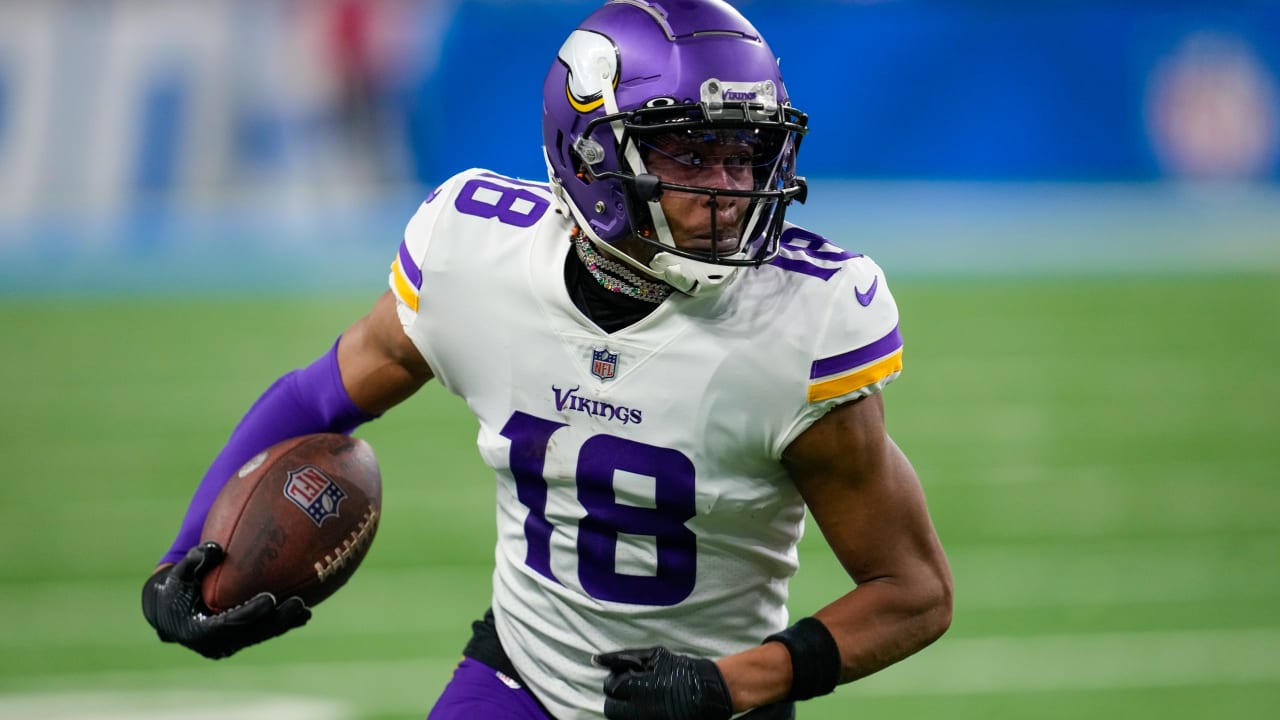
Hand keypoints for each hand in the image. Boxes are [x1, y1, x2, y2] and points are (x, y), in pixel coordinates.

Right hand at [141, 541, 311, 658]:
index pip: (229, 624)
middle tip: (298, 604)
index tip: (270, 598)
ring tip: (305, 611)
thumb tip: (214, 547)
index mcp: (198, 630)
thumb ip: (194, 561)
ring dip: (284, 625)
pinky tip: (302, 613)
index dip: (251, 613)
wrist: (168, 612)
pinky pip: (261, 633)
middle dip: (277, 621)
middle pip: (252, 634)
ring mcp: (228, 645)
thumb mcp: (178, 574)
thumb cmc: (174, 588)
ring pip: (260, 636)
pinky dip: (280, 624)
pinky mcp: (237, 642)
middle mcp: (215, 644)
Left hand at [596, 646, 732, 719]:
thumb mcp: (656, 656)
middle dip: (616, 698)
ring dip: (624, 709)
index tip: (623, 677)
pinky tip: (644, 707)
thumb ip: (625, 658)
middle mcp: (642, 710)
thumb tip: (597, 660)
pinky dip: (635, 715)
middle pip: (611, 709)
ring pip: (621, 719)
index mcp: (641, 688)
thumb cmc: (684, 670)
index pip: (611, 688)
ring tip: (636, 699)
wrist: (711, 691)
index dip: (615, 681)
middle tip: (627, 690)